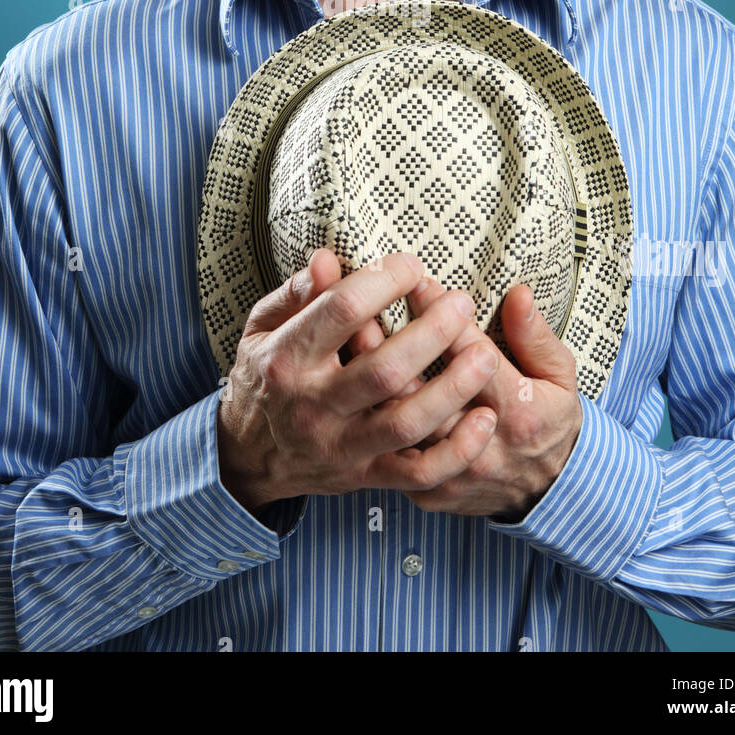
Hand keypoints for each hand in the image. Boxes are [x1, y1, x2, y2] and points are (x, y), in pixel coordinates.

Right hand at [215, 249, 500, 513]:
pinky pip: (419, 473)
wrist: (248, 456)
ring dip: (455, 388)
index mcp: (288, 358)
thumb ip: (297, 292)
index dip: (384, 281)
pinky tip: (484, 419)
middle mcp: (315, 406)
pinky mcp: (365, 476)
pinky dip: (458, 450)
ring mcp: (342, 446)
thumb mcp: (264, 326)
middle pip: (385, 369)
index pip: (343, 311)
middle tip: (462, 303)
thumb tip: (328, 258)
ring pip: (408, 423)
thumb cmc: (266, 375)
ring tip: (486, 355)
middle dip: (434, 332)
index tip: (412, 266)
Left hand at [347, 272, 583, 519]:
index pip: (471, 353)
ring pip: (402, 425)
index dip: (441, 314)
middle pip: (427, 391)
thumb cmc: (549, 419)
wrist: (548, 490)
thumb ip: (536, 335)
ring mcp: (453, 473)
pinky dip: (370, 422)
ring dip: (374, 381)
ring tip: (351, 340)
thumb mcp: (559, 375)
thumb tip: (518, 293)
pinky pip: (391, 458)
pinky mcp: (431, 492)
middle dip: (395, 345)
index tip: (417, 282)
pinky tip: (351, 389)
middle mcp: (483, 443)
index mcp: (517, 409)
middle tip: (368, 308)